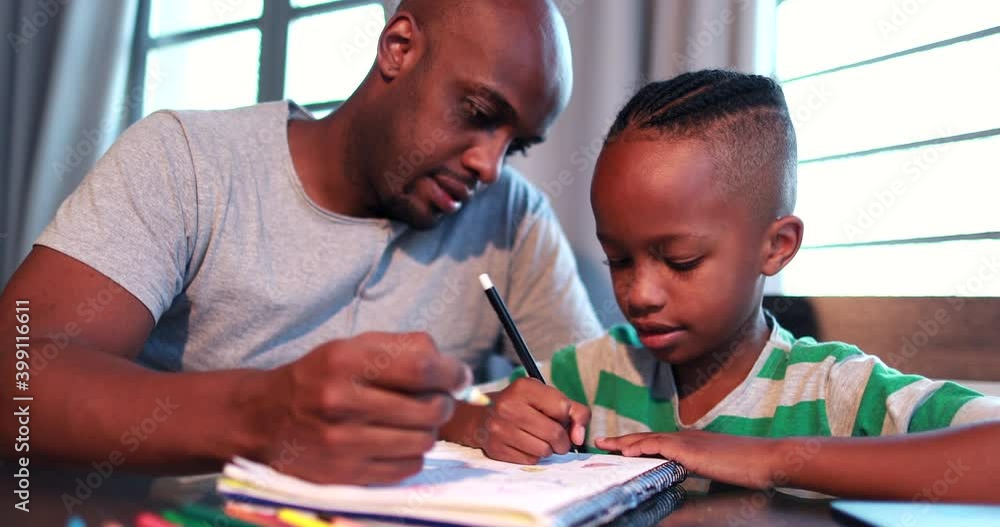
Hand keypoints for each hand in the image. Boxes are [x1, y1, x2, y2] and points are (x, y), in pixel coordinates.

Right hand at [243, 332, 470, 484]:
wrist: (265, 418)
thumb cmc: (321, 376)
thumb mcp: (353, 346)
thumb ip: (403, 347)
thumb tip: (455, 369)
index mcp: (345, 360)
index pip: (421, 367)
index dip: (452, 373)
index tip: (460, 377)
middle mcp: (341, 401)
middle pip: (428, 408)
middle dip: (443, 403)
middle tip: (436, 400)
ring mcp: (342, 442)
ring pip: (423, 441)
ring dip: (428, 431)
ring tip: (413, 421)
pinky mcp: (344, 474)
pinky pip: (407, 468)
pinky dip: (412, 455)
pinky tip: (397, 442)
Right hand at [464, 377, 589, 463]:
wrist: (481, 417)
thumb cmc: (521, 406)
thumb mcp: (545, 396)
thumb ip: (574, 411)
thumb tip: (579, 438)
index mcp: (523, 387)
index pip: (563, 407)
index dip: (566, 417)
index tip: (559, 418)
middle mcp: (509, 406)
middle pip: (555, 433)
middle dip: (562, 440)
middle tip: (557, 438)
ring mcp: (500, 428)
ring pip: (544, 450)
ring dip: (548, 449)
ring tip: (539, 439)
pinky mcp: (496, 448)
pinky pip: (530, 460)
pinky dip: (534, 455)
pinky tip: (525, 445)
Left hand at [596, 431, 782, 489]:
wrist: (767, 458)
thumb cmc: (748, 467)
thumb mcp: (716, 469)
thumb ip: (698, 471)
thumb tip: (684, 480)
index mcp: (691, 443)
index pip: (656, 441)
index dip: (635, 443)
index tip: (618, 446)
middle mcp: (686, 438)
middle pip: (646, 437)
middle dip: (622, 440)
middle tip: (601, 442)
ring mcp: (688, 442)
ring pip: (649, 439)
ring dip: (625, 443)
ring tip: (605, 445)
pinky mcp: (691, 450)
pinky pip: (660, 446)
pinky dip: (641, 447)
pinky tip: (627, 451)